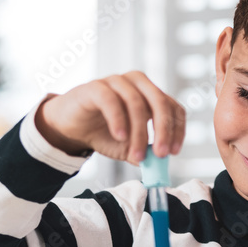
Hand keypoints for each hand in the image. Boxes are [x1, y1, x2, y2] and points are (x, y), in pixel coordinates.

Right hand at [35, 71, 185, 163]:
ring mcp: (116, 82)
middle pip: (160, 101)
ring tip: (136, 156)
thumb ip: (144, 153)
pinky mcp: (96, 87)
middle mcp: (137, 83)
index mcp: (150, 94)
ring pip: (137, 103)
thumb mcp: (127, 148)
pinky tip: (120, 137)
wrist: (70, 127)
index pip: (173, 107)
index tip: (173, 152)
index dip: (177, 129)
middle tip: (160, 155)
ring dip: (139, 133)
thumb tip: (159, 164)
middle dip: (163, 130)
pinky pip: (111, 101)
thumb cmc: (102, 133)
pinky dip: (119, 120)